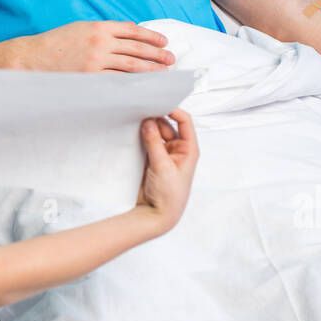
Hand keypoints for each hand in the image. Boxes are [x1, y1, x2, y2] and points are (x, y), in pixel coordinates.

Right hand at [20, 20, 173, 71]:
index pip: (132, 30)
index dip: (150, 36)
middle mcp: (100, 42)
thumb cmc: (55, 43)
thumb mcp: (80, 28)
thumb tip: (126, 35)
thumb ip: (102, 31)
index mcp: (98, 27)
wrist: (33, 57)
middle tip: (171, 58)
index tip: (163, 41)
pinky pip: (117, 81)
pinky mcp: (90, 78)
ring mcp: (96, 62)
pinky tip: (143, 85)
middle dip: (156, 54)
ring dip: (150, 69)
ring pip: (131, 65)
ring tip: (163, 72)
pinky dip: (133, 83)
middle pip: (136, 48)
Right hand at [136, 109, 199, 230]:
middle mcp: (177, 150)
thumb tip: (147, 122)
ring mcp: (164, 154)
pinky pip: (146, 142)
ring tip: (134, 121)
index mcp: (189, 149)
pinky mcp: (151, 159)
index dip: (173, 110)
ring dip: (146, 128)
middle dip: (155, 118)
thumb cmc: (170, 197)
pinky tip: (131, 132)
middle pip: (166, 125)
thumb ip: (154, 143)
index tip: (159, 103)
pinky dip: (140, 136)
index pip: (184, 121)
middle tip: (140, 111)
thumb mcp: (163, 167)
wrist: (157, 216)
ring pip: (155, 133)